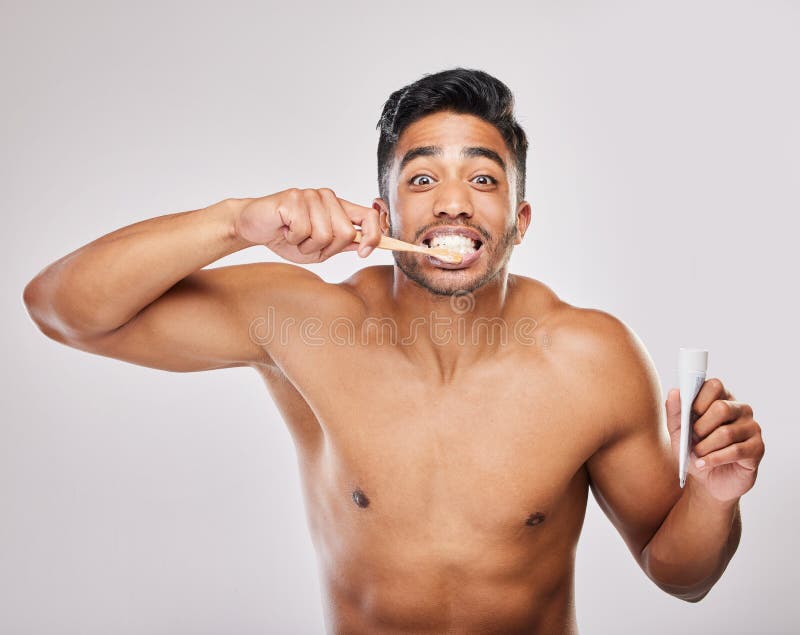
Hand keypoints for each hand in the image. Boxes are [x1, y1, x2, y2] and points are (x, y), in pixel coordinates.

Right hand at [233, 188, 381, 263]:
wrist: (254, 227)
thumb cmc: (287, 237)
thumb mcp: (319, 249)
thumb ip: (342, 245)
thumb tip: (367, 246)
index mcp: (338, 208)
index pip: (369, 216)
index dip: (373, 236)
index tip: (364, 253)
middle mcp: (328, 197)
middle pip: (346, 233)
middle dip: (326, 249)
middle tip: (307, 245)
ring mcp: (311, 196)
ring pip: (324, 235)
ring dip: (306, 246)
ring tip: (294, 236)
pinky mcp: (294, 198)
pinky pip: (303, 231)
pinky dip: (293, 239)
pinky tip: (284, 230)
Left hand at [665, 379, 764, 502]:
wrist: (707, 481)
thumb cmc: (694, 451)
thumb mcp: (678, 432)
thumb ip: (675, 412)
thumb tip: (674, 391)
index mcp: (721, 398)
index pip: (714, 385)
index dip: (699, 399)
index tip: (690, 413)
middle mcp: (740, 409)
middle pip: (722, 408)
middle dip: (701, 427)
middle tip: (693, 438)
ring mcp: (752, 428)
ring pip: (726, 432)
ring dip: (705, 447)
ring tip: (697, 455)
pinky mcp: (757, 448)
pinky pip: (735, 451)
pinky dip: (714, 459)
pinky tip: (703, 464)